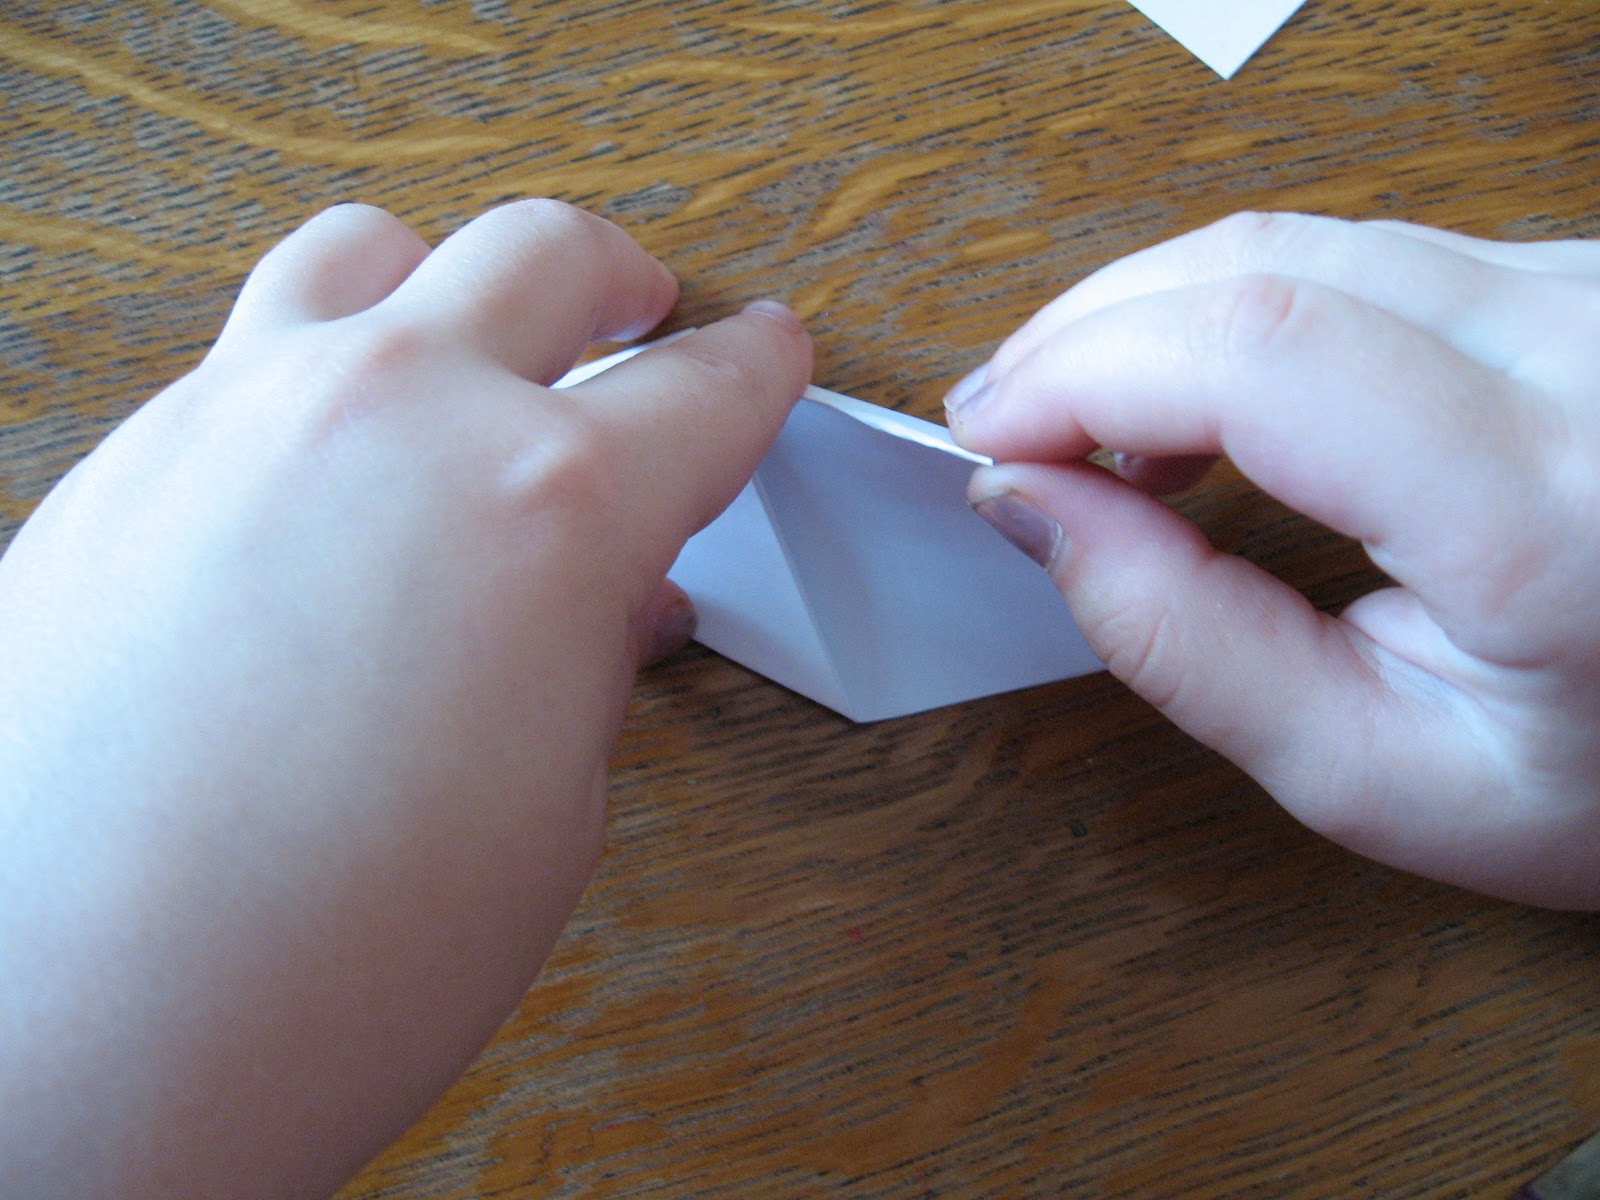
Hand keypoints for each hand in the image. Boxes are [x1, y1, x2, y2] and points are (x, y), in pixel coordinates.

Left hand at [0, 200, 810, 1195]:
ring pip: (367, 251)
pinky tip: (330, 467)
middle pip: (543, 252)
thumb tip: (605, 598)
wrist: (70, 1032)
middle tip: (644, 312)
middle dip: (619, 278)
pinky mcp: (128, 460)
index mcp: (548, 507)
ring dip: (446, 285)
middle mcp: (395, 417)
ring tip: (468, 350)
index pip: (702, 390)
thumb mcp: (551, 806)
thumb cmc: (321, 956)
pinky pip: (248, 350)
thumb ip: (588, 656)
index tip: (767, 351)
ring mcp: (244, 416)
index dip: (758, 368)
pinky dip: (321, 370)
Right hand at [946, 212, 1599, 909]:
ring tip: (1082, 426)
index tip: (985, 438)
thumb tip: (1032, 505)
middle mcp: (1586, 352)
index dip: (1084, 371)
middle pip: (1267, 265)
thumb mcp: (1382, 774)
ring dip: (1154, 317)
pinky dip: (1237, 313)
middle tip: (1004, 423)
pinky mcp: (1578, 278)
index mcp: (1544, 505)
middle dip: (1091, 330)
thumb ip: (1189, 645)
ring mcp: (1592, 292)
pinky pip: (1364, 255)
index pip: (1261, 355)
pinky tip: (1198, 401)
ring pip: (1307, 242)